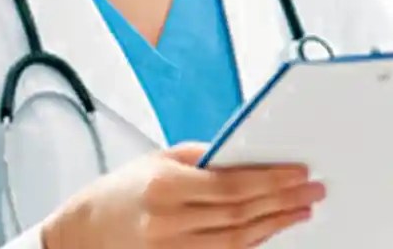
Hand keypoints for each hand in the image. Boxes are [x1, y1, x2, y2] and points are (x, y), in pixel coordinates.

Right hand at [42, 142, 324, 247]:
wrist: (80, 235)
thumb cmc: (119, 192)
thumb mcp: (158, 159)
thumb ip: (204, 156)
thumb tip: (250, 153)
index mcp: (164, 185)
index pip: (231, 184)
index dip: (272, 180)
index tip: (300, 173)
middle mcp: (167, 222)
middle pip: (240, 214)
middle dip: (283, 201)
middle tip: (313, 192)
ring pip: (236, 240)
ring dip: (274, 225)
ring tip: (300, 211)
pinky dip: (251, 244)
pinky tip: (270, 231)